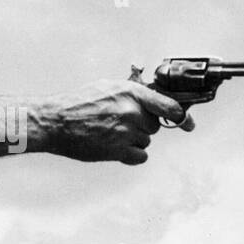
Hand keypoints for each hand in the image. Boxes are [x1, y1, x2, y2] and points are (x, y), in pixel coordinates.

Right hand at [44, 79, 185, 163]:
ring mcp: (126, 132)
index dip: (181, 116)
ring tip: (111, 133)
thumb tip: (154, 97)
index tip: (186, 122)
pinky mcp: (118, 151)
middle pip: (155, 126)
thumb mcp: (108, 86)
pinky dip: (131, 155)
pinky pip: (140, 156)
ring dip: (134, 140)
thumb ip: (133, 92)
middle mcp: (132, 111)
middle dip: (143, 126)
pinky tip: (115, 148)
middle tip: (121, 123)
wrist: (56, 121)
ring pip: (146, 141)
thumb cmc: (78, 103)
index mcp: (131, 93)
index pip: (170, 106)